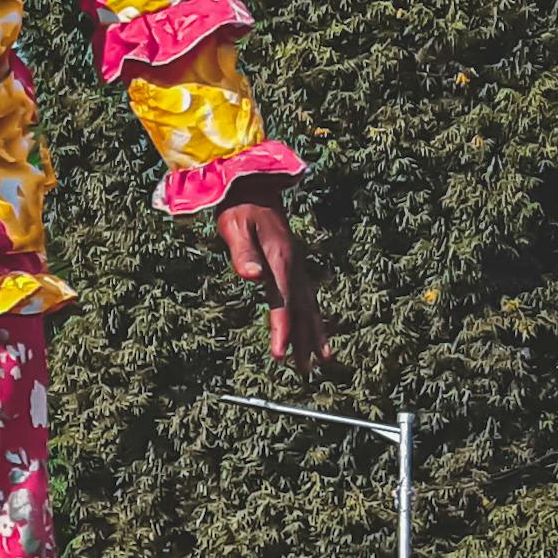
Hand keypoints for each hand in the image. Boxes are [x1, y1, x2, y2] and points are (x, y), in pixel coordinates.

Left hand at [217, 192, 331, 369]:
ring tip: (322, 360)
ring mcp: (296, 266)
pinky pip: (307, 297)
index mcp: (279, 260)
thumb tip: (250, 276)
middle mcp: (293, 266)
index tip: (280, 355)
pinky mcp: (293, 265)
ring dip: (314, 333)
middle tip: (307, 370)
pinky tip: (315, 330)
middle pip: (302, 309)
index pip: (281, 302)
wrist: (253, 186)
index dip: (282, 329)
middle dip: (305, 340)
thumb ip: (242, 253)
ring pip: (309, 305)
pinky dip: (312, 316)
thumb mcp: (234, 228)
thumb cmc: (238, 208)